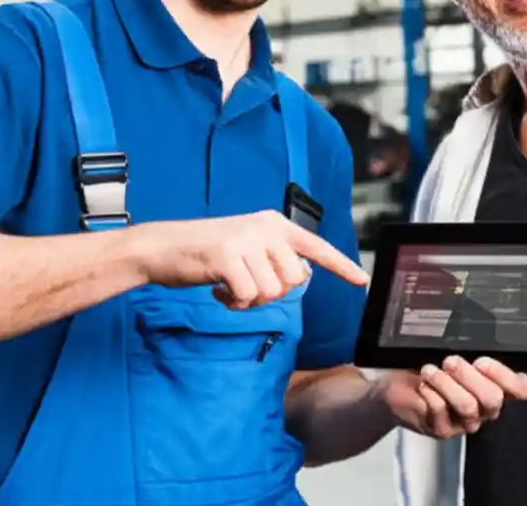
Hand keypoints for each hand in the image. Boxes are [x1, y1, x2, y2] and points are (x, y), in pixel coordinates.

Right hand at [134, 210, 367, 307]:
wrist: (164, 247)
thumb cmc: (207, 253)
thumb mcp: (248, 246)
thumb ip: (275, 257)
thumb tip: (300, 277)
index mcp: (274, 224)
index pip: (316, 247)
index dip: (341, 266)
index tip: (362, 281)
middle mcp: (265, 228)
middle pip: (294, 281)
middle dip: (271, 293)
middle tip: (245, 284)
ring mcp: (246, 240)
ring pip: (272, 292)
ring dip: (250, 300)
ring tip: (229, 285)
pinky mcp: (227, 256)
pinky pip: (248, 296)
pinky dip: (233, 303)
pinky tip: (218, 290)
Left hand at [376, 356, 526, 437]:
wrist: (400, 389)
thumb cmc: (431, 369)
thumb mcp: (454, 357)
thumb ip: (471, 354)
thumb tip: (477, 342)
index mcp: (496, 386)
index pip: (522, 388)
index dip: (508, 377)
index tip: (483, 362)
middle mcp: (485, 408)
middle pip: (493, 399)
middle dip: (470, 376)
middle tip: (451, 361)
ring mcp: (465, 422)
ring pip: (467, 406)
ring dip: (447, 384)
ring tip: (430, 370)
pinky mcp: (443, 430)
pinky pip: (442, 412)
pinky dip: (431, 393)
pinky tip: (423, 384)